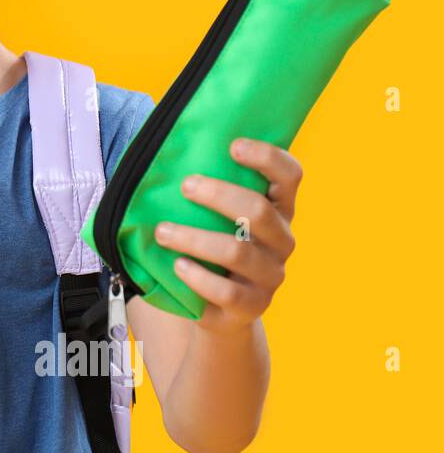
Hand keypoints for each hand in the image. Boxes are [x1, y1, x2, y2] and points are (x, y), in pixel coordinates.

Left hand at [152, 138, 301, 334]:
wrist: (218, 307)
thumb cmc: (212, 248)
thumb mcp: (218, 219)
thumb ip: (209, 192)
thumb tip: (167, 155)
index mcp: (279, 210)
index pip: (289, 176)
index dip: (267, 157)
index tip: (233, 145)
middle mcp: (282, 241)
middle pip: (259, 211)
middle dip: (219, 195)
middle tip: (185, 186)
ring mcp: (270, 276)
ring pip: (237, 252)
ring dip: (194, 238)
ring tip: (162, 232)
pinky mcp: (252, 306)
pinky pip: (226, 291)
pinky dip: (198, 277)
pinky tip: (177, 266)